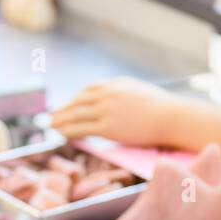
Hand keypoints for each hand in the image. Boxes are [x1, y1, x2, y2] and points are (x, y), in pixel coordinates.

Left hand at [49, 77, 182, 147]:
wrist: (171, 116)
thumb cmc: (162, 108)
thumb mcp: (140, 92)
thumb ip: (125, 94)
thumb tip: (119, 101)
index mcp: (115, 85)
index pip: (89, 90)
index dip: (76, 98)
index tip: (68, 104)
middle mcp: (107, 94)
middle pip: (78, 101)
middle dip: (62, 109)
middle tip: (50, 115)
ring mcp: (106, 110)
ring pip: (76, 114)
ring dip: (60, 120)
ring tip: (49, 126)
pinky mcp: (107, 127)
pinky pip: (81, 129)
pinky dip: (68, 131)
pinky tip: (61, 134)